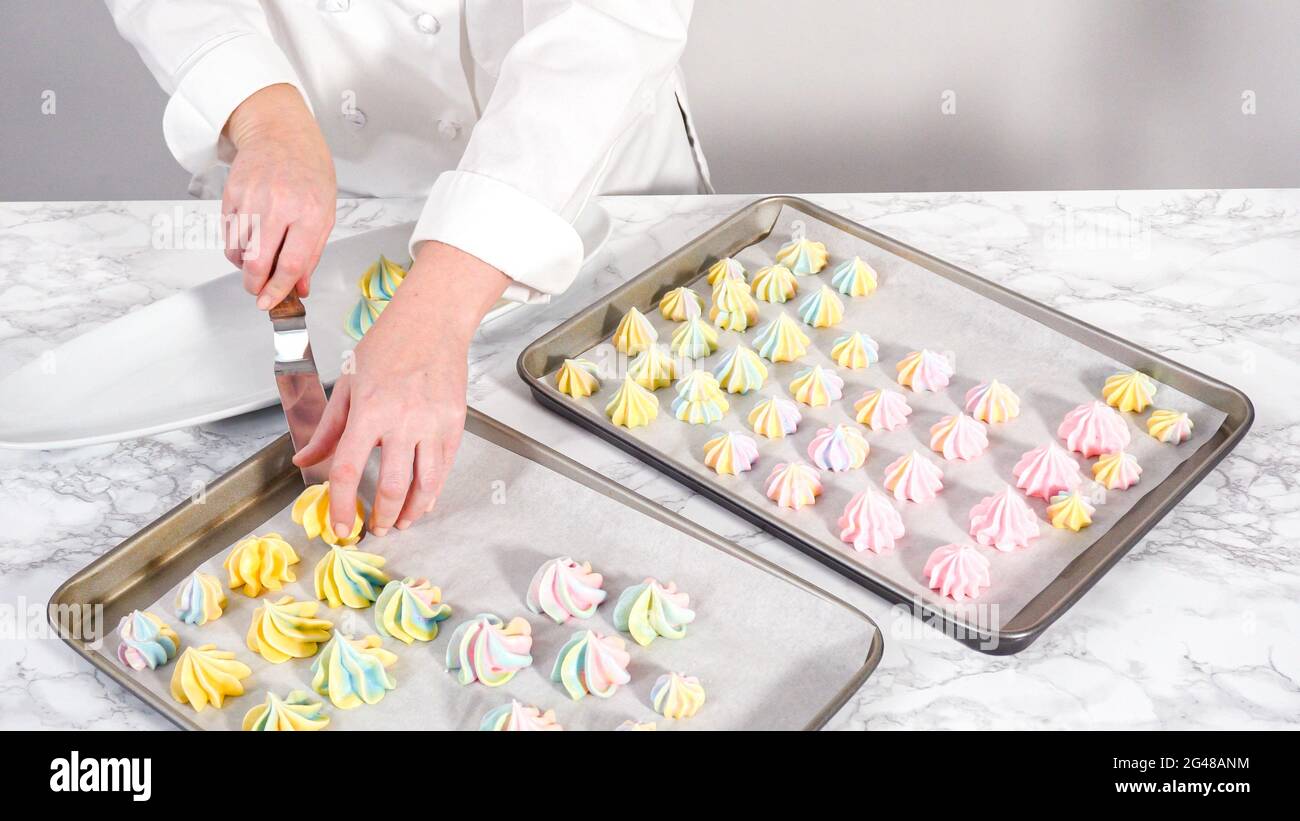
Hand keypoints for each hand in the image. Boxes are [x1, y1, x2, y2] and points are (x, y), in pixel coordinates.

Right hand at [222, 84, 335, 308]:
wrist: (280, 132)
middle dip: (254, 286)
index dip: (278, 290)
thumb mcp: (325, 212)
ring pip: (238, 251)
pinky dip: (236, 248)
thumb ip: (311, 253)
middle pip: (257, 262)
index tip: (270, 303)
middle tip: (257, 292)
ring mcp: (252, 198)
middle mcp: (280, 205)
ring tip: (257, 262)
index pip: (290, 264)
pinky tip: (249, 243)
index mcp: (310, 213)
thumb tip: (299, 288)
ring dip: (244, 267)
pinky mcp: (231, 193)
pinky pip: (229, 234)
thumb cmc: (309, 171)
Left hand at [293, 241, 509, 535]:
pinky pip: (444, 468)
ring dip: (411, 512)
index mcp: (368, 410)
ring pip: (424, 484)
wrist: (433, 322)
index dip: (343, 506)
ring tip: (400, 523)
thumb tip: (304, 460)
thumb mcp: (347, 382)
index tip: (343, 526)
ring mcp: (432, 423)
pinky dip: (433, 492)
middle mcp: (402, 420)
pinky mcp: (454, 424)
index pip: (349, 470)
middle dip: (382, 517)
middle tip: (375, 529)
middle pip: (391, 486)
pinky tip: (423, 503)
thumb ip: (327, 428)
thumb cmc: (388, 345)